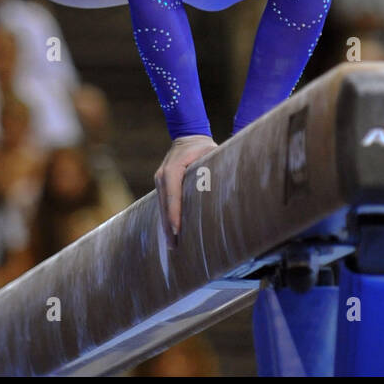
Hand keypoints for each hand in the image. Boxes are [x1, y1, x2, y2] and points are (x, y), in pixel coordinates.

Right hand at [154, 134, 216, 248]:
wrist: (189, 137)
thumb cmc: (202, 146)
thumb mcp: (210, 153)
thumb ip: (212, 167)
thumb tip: (223, 185)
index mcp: (173, 169)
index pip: (172, 195)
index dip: (174, 214)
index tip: (177, 231)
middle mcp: (162, 176)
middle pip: (164, 205)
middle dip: (168, 226)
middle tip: (173, 247)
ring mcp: (160, 180)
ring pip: (162, 207)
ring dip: (166, 225)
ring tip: (172, 245)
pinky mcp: (162, 184)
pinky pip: (163, 204)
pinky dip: (166, 217)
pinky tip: (170, 231)